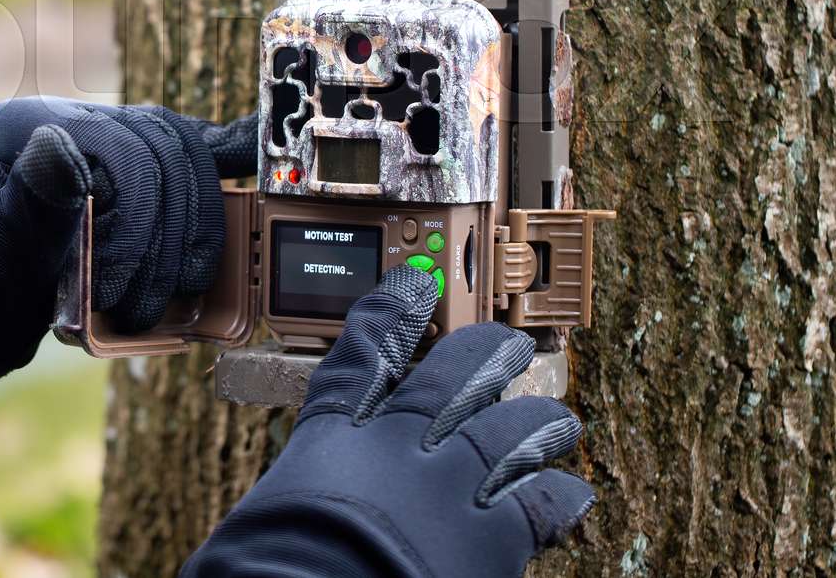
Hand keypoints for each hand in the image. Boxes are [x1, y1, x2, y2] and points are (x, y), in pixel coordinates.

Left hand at [0, 98, 256, 422]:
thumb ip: (30, 197)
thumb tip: (62, 143)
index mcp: (32, 123)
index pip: (119, 154)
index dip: (135, 229)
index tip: (117, 295)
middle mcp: (75, 118)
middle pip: (162, 153)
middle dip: (165, 239)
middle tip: (141, 309)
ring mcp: (106, 135)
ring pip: (184, 155)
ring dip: (195, 226)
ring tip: (176, 292)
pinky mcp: (130, 162)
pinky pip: (188, 145)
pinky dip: (226, 151)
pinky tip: (253, 157)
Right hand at [182, 268, 594, 577]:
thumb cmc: (268, 571)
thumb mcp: (264, 519)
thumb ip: (297, 499)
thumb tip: (285, 526)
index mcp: (328, 441)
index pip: (358, 358)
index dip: (388, 314)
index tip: (409, 287)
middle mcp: (393, 449)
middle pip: (448, 379)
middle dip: (483, 355)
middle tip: (506, 344)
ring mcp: (447, 486)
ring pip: (506, 430)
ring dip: (536, 420)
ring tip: (557, 416)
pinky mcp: (491, 538)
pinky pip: (540, 503)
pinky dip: (559, 494)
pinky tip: (572, 490)